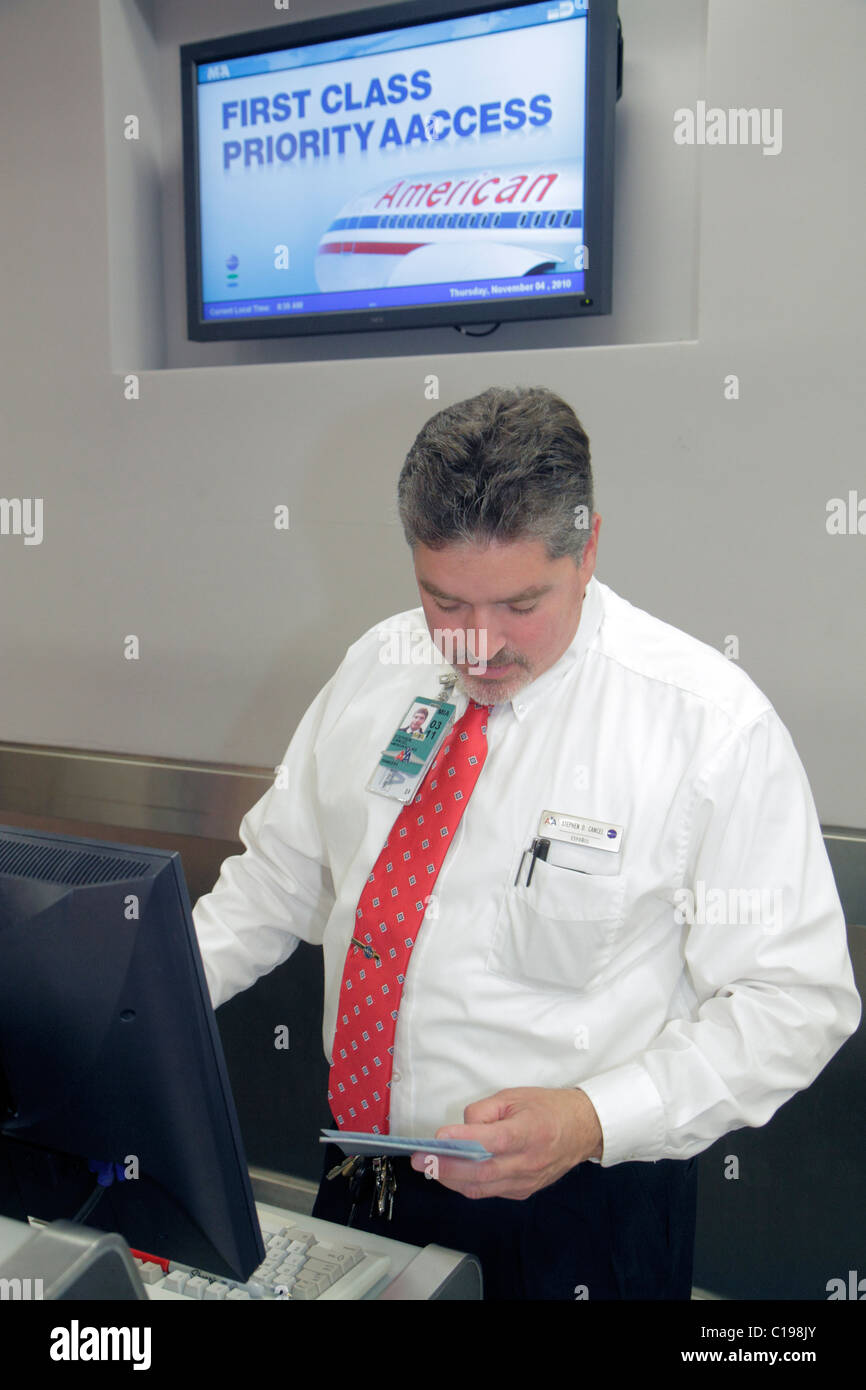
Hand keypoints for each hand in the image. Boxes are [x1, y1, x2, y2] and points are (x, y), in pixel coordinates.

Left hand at [410, 1087, 602, 1199]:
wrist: (583, 1129)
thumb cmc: (548, 1108)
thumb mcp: (515, 1096)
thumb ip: (485, 1111)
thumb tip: (460, 1128)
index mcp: (531, 1131)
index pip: (495, 1140)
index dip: (466, 1140)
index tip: (439, 1137)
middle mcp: (529, 1161)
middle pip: (483, 1172)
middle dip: (446, 1168)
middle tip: (420, 1161)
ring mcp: (527, 1181)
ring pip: (482, 1187)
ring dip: (451, 1180)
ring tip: (428, 1168)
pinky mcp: (523, 1192)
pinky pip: (490, 1192)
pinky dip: (468, 1185)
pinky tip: (452, 1174)